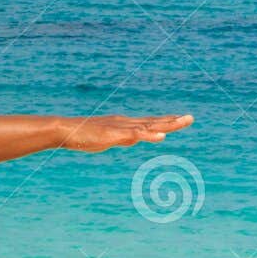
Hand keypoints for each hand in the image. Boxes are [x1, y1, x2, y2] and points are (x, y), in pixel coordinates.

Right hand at [61, 114, 192, 152]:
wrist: (65, 130)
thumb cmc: (83, 135)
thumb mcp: (109, 139)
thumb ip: (124, 138)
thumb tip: (137, 138)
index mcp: (125, 124)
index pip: (150, 122)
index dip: (166, 121)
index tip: (180, 119)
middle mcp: (126, 123)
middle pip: (153, 122)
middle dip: (173, 120)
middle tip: (191, 118)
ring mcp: (121, 127)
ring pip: (149, 125)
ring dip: (167, 123)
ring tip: (184, 120)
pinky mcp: (115, 133)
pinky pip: (136, 134)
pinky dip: (150, 134)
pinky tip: (162, 136)